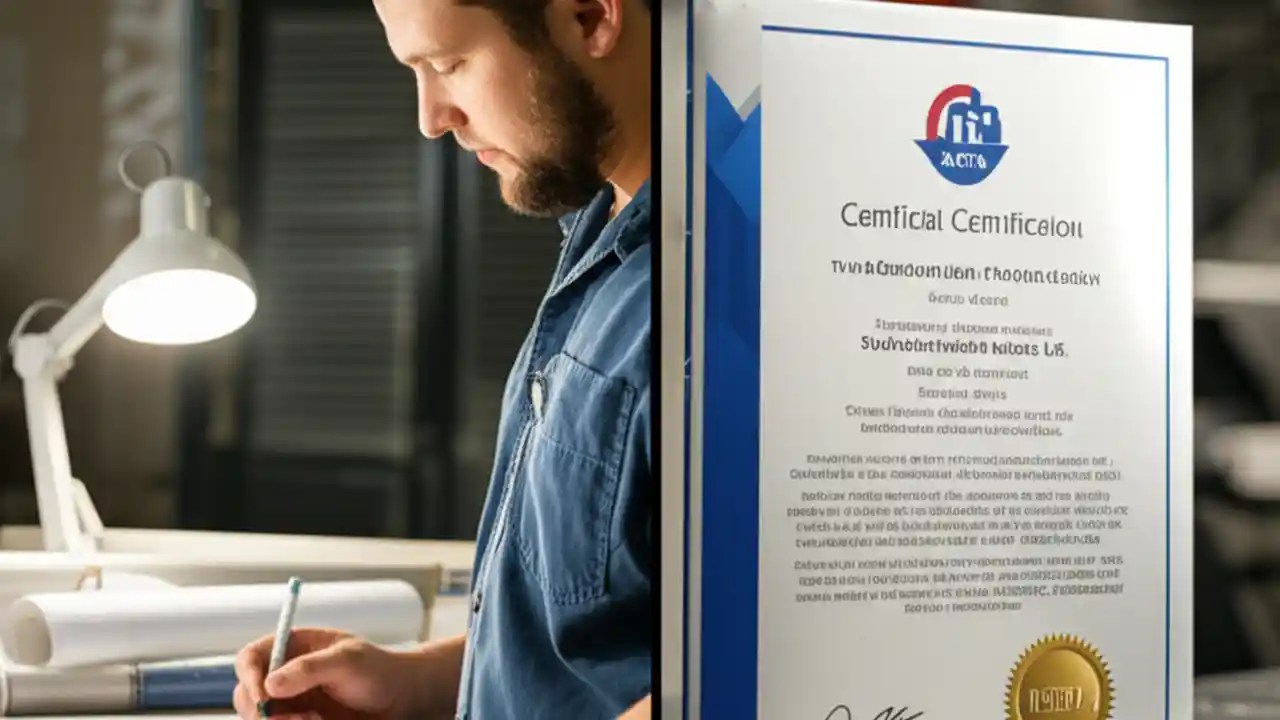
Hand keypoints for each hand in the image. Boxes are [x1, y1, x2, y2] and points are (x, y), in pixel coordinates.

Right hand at [233, 628, 416, 719]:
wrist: (401, 699)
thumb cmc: (378, 670)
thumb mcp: (348, 661)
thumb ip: (310, 668)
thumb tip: (271, 684)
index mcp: (291, 648)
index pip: (249, 658)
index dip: (249, 676)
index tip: (264, 697)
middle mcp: (284, 676)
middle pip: (246, 695)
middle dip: (261, 711)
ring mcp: (290, 704)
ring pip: (260, 719)